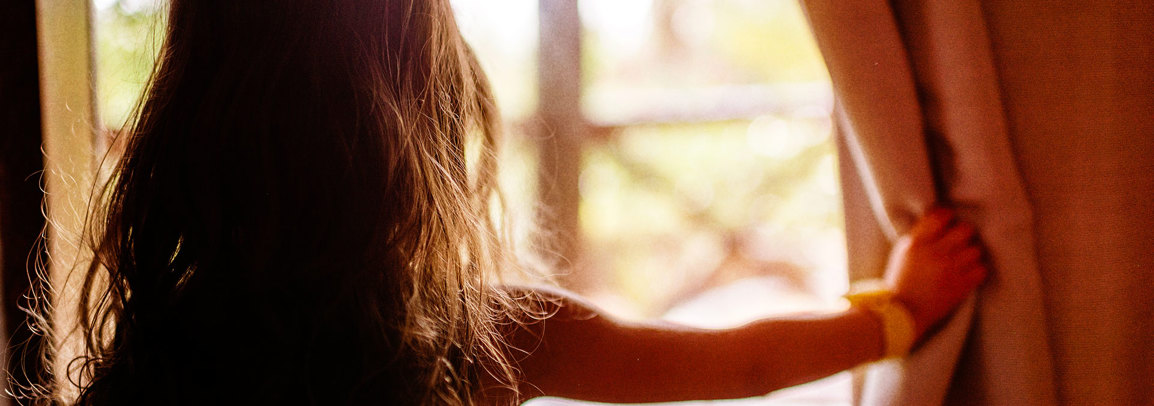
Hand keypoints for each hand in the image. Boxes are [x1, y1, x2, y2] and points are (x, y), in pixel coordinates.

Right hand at [884, 207, 987, 340]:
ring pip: (976, 250)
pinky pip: (981, 270)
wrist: (902, 313)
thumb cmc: (902, 281)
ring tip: (962, 261)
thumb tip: (944, 221)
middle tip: (959, 242)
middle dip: (964, 235)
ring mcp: (949, 270)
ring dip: (971, 254)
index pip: (941, 215)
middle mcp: (934, 253)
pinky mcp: (960, 287)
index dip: (948, 216)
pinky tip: (967, 274)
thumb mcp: (903, 252)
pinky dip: (976, 271)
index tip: (948, 223)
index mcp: (916, 242)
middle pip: (965, 229)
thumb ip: (921, 236)